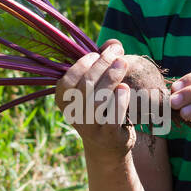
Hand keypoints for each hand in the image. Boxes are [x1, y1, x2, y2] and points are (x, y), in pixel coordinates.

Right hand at [54, 39, 135, 157]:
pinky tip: (125, 89)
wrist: (108, 147)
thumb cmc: (102, 109)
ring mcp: (90, 128)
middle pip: (84, 86)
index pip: (66, 81)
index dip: (81, 64)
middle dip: (102, 65)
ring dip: (110, 79)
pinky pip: (112, 117)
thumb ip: (102, 63)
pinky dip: (119, 100)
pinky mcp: (108, 137)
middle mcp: (74, 116)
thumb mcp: (97, 87)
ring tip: (122, 64)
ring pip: (97, 101)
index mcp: (65, 102)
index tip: (96, 53)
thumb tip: (112, 43)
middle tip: (117, 52)